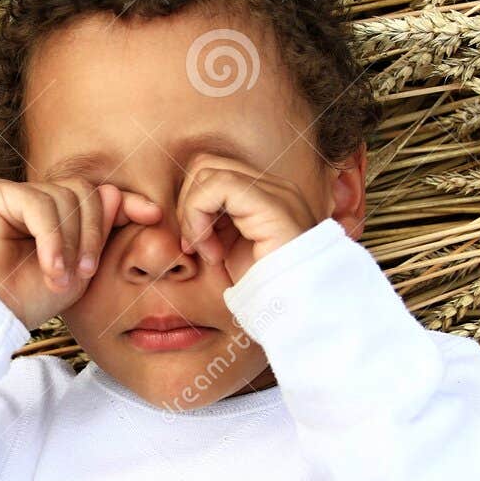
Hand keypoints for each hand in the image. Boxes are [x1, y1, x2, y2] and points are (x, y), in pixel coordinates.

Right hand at [0, 175, 162, 328]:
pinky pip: (38, 204)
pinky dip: (51, 238)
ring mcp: (18, 194)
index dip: (127, 203)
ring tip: (61, 277)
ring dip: (70, 242)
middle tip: (86, 271)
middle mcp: (40, 198)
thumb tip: (115, 194)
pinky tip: (50, 267)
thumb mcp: (80, 270)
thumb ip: (99, 234)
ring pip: (65, 198)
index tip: (153, 216)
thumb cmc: (30, 297)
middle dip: (94, 233)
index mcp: (62, 215)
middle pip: (86, 192)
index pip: (100, 196)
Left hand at [176, 152, 326, 285]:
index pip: (213, 173)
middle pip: (206, 165)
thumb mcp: (230, 254)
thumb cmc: (265, 292)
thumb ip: (212, 228)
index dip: (193, 206)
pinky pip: (215, 186)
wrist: (300, 315)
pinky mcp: (272, 205)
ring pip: (206, 171)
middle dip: (188, 206)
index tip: (196, 247)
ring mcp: (277, 192)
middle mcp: (275, 187)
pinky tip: (213, 253)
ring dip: (193, 216)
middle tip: (197, 248)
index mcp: (266, 196)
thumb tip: (179, 214)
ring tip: (209, 252)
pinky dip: (199, 218)